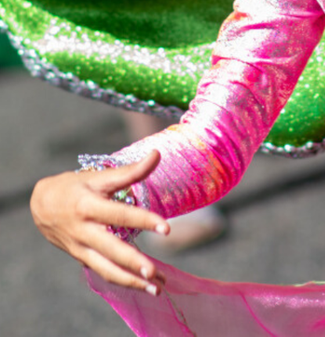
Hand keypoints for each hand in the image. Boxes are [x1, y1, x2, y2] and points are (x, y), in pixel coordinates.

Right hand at [30, 150, 169, 294]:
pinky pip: (102, 272)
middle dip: (133, 264)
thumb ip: (129, 171)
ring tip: (156, 288)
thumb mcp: (99, 176)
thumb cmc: (74, 186)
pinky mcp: (80, 257)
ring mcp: (80, 248)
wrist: (40, 205)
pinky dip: (122, 280)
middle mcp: (84, 231)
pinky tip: (141, 286)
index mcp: (88, 206)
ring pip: (106, 269)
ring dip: (131, 281)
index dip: (144, 220)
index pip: (120, 215)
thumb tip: (157, 154)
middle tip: (155, 273)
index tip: (166, 228)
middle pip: (111, 250)